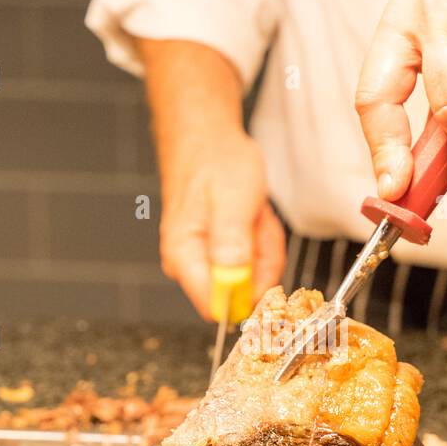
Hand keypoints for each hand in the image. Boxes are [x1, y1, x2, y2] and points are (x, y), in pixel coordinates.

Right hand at [158, 126, 284, 318]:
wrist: (207, 138)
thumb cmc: (215, 161)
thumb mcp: (232, 200)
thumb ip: (232, 244)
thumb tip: (233, 284)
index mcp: (184, 257)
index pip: (218, 307)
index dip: (250, 291)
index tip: (259, 254)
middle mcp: (188, 264)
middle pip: (241, 291)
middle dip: (261, 257)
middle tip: (255, 220)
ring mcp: (204, 259)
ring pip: (252, 275)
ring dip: (263, 243)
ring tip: (251, 212)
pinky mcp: (217, 252)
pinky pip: (252, 259)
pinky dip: (261, 237)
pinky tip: (251, 214)